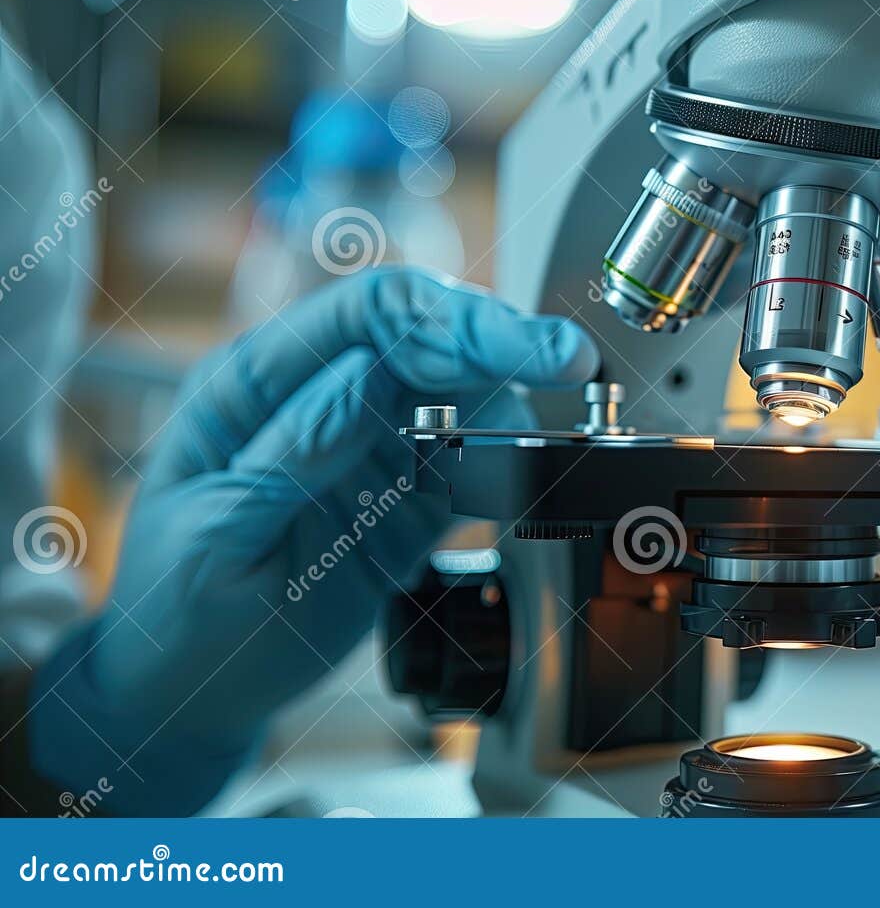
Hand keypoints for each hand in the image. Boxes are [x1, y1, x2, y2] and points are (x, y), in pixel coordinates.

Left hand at [28, 268, 596, 814]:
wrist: (189, 695)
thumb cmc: (175, 607)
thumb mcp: (215, 532)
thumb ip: (293, 452)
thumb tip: (368, 375)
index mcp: (262, 385)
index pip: (371, 315)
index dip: (451, 316)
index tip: (518, 340)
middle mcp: (326, 402)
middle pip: (433, 345)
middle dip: (508, 346)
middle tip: (573, 363)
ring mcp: (373, 450)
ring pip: (466, 400)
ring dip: (517, 406)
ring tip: (557, 427)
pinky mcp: (407, 505)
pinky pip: (474, 473)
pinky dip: (511, 472)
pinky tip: (532, 476)